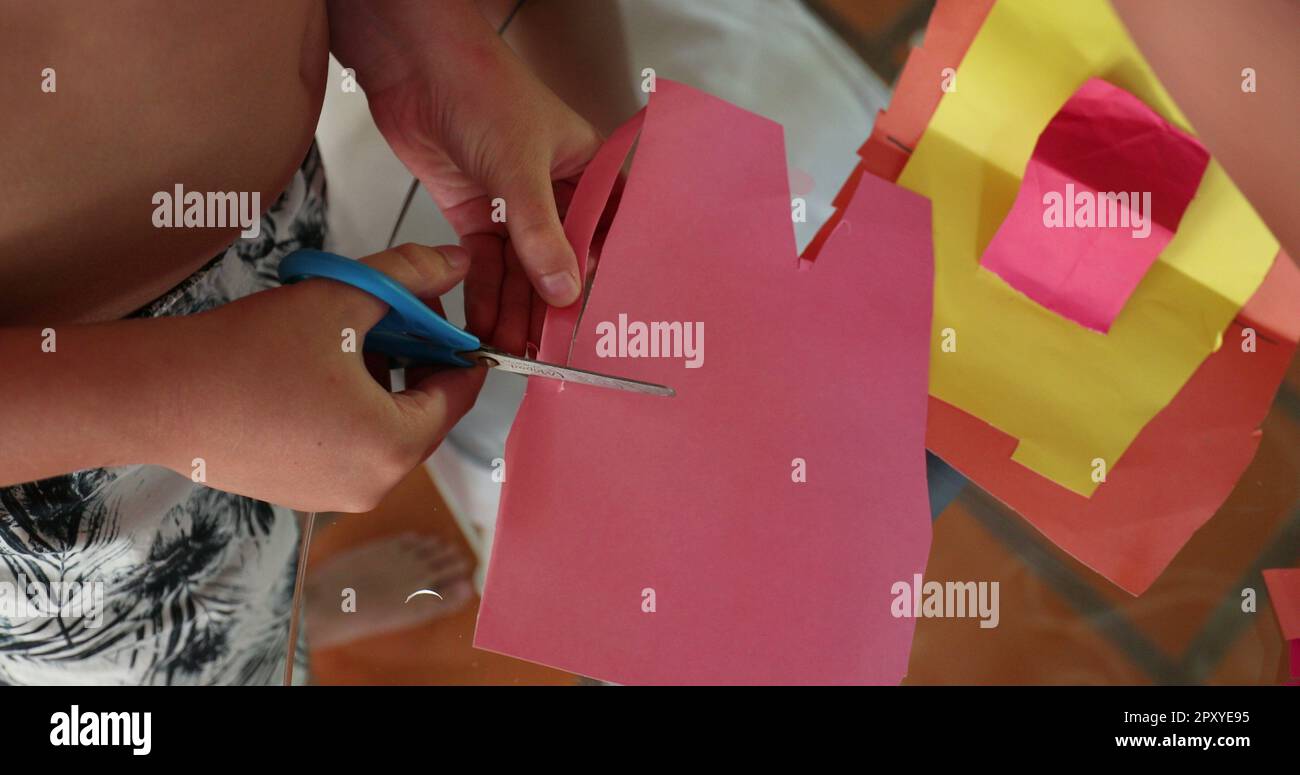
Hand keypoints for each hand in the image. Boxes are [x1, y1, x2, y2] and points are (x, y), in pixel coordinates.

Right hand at [163, 244, 485, 512]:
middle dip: (418, 360)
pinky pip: (350, 447)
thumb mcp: (343, 299)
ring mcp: (335, 497)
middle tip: (394, 312)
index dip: (457, 345)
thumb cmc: (249, 352)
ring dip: (384, 382)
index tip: (441, 310)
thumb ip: (409, 277)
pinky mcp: (302, 493)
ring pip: (386, 430)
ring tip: (352, 334)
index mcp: (394, 446)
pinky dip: (352, 409)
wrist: (157, 397)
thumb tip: (458, 260)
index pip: (458, 393)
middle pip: (424, 414)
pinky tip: (321, 367)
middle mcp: (374, 486)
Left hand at [328, 0, 601, 351]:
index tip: (593, 323)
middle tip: (545, 350)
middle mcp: (553, 191)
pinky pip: (486, 263)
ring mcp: (511, 203)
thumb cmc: (480, 86)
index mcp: (585, 170)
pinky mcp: (474, 212)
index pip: (603, 236)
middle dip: (550, 305)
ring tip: (512, 349)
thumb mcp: (518, 167)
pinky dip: (484, 292)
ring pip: (520, 269)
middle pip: (559, 261)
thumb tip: (564, 289)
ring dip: (515, 307)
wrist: (412, 64)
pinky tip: (485, 322)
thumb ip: (539, 233)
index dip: (599, 279)